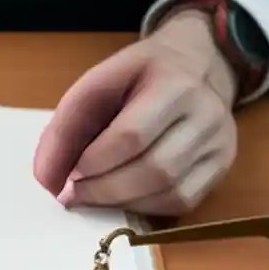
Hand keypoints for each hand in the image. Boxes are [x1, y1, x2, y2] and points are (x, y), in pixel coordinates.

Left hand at [33, 10, 239, 214]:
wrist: (200, 63)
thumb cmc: (140, 75)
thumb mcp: (99, 81)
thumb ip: (66, 125)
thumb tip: (46, 179)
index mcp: (174, 82)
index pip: (131, 135)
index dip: (94, 162)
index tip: (66, 174)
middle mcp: (207, 114)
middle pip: (154, 170)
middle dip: (103, 190)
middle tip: (73, 194)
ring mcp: (220, 143)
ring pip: (170, 192)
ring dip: (120, 202)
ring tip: (92, 196)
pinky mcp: (222, 165)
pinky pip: (182, 202)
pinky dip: (144, 207)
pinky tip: (122, 197)